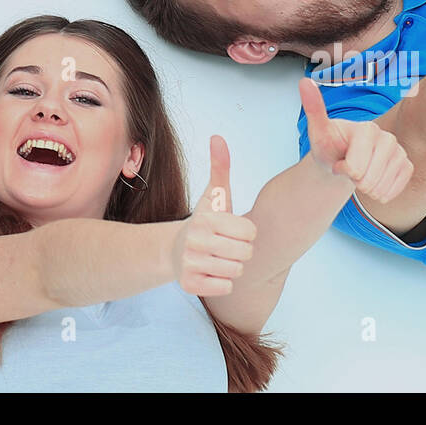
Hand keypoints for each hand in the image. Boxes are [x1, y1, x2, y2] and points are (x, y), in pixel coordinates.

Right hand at [171, 136, 256, 296]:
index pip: (250, 232)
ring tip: (219, 257)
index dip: (246, 232)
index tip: (233, 229)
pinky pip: (225, 287)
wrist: (175, 250)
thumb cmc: (205, 221)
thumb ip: (220, 167)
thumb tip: (218, 136)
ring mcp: (190, 263)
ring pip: (236, 271)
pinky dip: (222, 282)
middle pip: (245, 254)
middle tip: (227, 245)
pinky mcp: (188, 284)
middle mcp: (195, 240)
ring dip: (232, 266)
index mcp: (207, 218)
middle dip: (242, 251)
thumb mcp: (215, 196)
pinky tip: (211, 271)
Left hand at [299, 78, 412, 201]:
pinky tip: (372, 179)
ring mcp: (400, 152)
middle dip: (354, 181)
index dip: (342, 170)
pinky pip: (393, 192)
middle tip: (349, 167)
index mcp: (368, 128)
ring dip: (365, 189)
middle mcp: (388, 138)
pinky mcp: (407, 166)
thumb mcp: (318, 131)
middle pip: (368, 181)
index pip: (354, 169)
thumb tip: (304, 81)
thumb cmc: (330, 147)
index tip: (339, 159)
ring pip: (380, 189)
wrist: (341, 160)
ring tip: (360, 172)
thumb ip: (314, 108)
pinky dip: (379, 193)